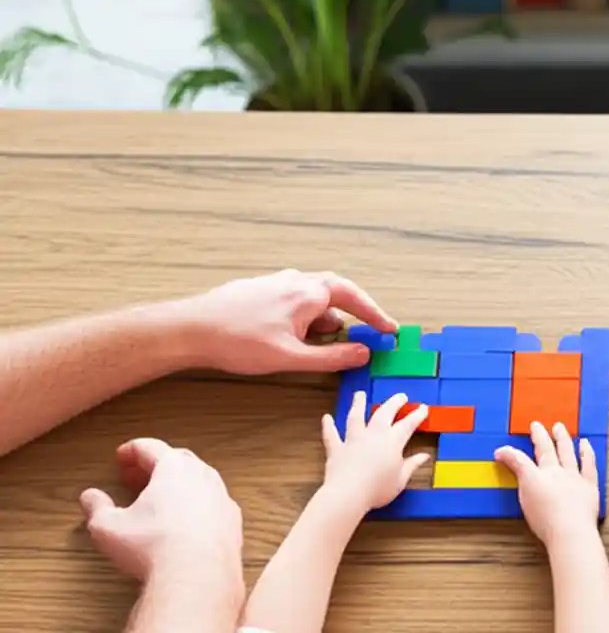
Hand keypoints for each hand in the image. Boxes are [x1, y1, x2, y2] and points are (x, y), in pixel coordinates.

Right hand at [79, 439, 243, 583]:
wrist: (197, 575)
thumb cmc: (154, 547)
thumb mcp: (109, 527)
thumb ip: (97, 508)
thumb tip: (89, 497)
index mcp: (174, 468)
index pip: (151, 447)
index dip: (132, 450)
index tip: (121, 456)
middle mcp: (203, 476)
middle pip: (178, 460)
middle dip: (155, 465)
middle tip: (136, 476)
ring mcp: (222, 498)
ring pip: (200, 480)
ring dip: (178, 484)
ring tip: (159, 498)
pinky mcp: (233, 521)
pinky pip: (213, 504)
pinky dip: (197, 506)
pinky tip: (185, 520)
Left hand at [175, 269, 397, 373]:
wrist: (190, 329)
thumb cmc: (238, 342)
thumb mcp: (291, 357)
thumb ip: (331, 356)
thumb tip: (363, 353)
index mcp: (309, 293)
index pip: (355, 298)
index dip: (375, 315)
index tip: (389, 329)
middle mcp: (296, 281)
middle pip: (337, 293)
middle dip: (353, 314)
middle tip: (366, 332)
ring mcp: (276, 282)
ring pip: (313, 298)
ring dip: (324, 318)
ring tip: (322, 344)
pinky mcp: (260, 290)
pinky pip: (294, 299)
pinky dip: (305, 316)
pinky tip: (293, 336)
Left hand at [320, 391, 429, 510]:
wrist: (348, 494)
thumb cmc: (377, 489)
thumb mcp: (400, 480)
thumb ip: (412, 465)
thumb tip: (424, 456)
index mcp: (392, 442)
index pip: (408, 425)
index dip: (417, 415)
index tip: (423, 408)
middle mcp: (373, 435)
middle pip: (384, 413)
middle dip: (394, 403)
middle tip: (401, 396)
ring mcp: (353, 440)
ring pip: (356, 417)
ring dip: (358, 404)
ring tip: (360, 394)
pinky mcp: (337, 448)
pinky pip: (331, 435)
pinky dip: (328, 426)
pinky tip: (326, 418)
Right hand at [496, 422, 598, 547]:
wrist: (570, 531)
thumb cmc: (546, 522)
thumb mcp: (525, 500)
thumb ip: (519, 476)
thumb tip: (508, 461)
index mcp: (538, 477)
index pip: (521, 460)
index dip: (510, 453)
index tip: (501, 451)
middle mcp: (556, 472)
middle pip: (546, 449)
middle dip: (540, 436)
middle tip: (536, 425)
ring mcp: (574, 477)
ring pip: (568, 451)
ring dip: (562, 438)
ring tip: (559, 427)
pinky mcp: (589, 485)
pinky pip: (589, 463)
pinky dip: (586, 452)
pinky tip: (585, 444)